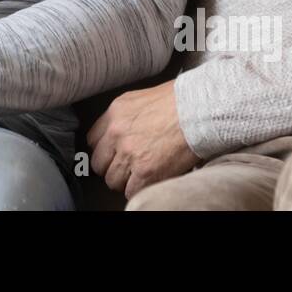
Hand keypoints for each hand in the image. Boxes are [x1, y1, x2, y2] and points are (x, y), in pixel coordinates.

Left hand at [87, 79, 202, 198]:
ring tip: (140, 175)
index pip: (93, 140)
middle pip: (99, 163)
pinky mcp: (145, 171)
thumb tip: (123, 131)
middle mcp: (117, 133)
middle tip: (126, 167)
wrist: (198, 109)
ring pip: (112, 180)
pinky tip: (150, 181)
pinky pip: (130, 191)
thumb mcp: (141, 99)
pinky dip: (139, 189)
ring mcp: (129, 153)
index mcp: (115, 113)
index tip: (112, 154)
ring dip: (125, 180)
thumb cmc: (179, 102)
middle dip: (112, 167)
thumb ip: (126, 116)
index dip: (104, 150)